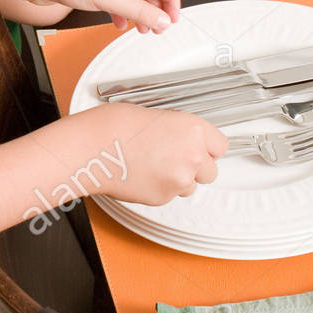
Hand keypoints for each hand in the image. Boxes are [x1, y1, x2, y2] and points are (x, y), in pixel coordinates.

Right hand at [61, 102, 226, 205]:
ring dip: (178, 179)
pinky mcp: (163, 197)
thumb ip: (176, 128)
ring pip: (190, 186)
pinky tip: (143, 173)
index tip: (201, 148)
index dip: (208, 147)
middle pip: (211, 171)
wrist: (92, 148)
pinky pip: (170, 195)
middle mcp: (192, 156)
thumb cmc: (113, 126)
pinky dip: (160, 188)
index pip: (220, 145)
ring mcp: (178, 179)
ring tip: (153, 165)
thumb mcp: (154, 115)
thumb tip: (181, 138)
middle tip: (174, 157)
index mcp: (193, 130)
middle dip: (195, 166)